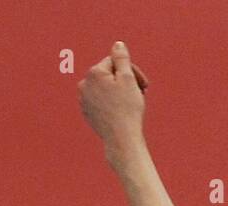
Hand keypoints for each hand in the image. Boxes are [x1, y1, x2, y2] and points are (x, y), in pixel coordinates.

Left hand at [77, 42, 149, 164]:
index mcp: (94, 72)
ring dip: (118, 92)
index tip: (145, 85)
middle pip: (108, 75)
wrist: (121, 139)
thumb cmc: (128, 110)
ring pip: (104, 88)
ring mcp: (83, 99)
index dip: (132, 72)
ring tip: (131, 105)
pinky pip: (101, 102)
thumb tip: (117, 44)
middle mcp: (84, 83)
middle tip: (142, 94)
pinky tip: (121, 113)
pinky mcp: (86, 112)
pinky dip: (111, 104)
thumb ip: (122, 59)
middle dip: (125, 82)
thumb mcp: (129, 80)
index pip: (114, 62)